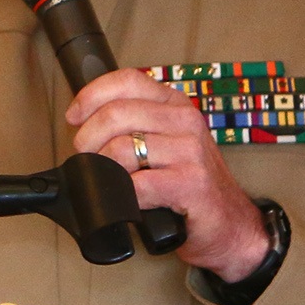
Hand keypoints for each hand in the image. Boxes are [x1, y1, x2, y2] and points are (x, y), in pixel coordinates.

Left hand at [67, 70, 271, 282]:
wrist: (231, 224)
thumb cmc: (189, 184)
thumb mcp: (163, 144)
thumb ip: (133, 126)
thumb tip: (83, 122)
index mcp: (175, 105)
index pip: (126, 81)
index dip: (91, 96)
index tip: (74, 117)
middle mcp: (185, 121)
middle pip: (115, 114)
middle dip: (87, 140)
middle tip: (88, 160)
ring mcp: (191, 151)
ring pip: (121, 149)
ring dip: (104, 170)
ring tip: (112, 183)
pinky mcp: (192, 182)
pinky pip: (137, 184)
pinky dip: (123, 195)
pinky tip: (131, 201)